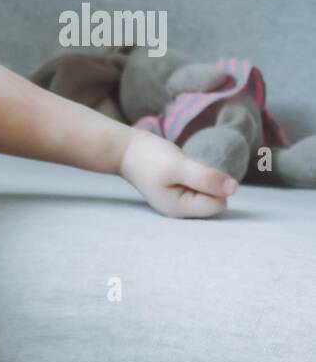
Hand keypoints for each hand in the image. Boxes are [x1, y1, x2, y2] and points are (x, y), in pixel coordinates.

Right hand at [118, 129, 237, 217]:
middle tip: (185, 170)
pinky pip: (201, 186)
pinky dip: (196, 176)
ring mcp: (179, 203)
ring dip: (202, 177)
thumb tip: (234, 188)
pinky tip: (180, 170)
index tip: (194, 172)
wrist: (125, 150)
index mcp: (179, 209)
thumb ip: (206, 178)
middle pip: (216, 200)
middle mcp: (181, 211)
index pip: (219, 203)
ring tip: (180, 169)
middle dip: (208, 182)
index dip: (214, 184)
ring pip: (210, 192)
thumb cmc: (149, 157)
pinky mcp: (179, 193)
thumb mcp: (178, 166)